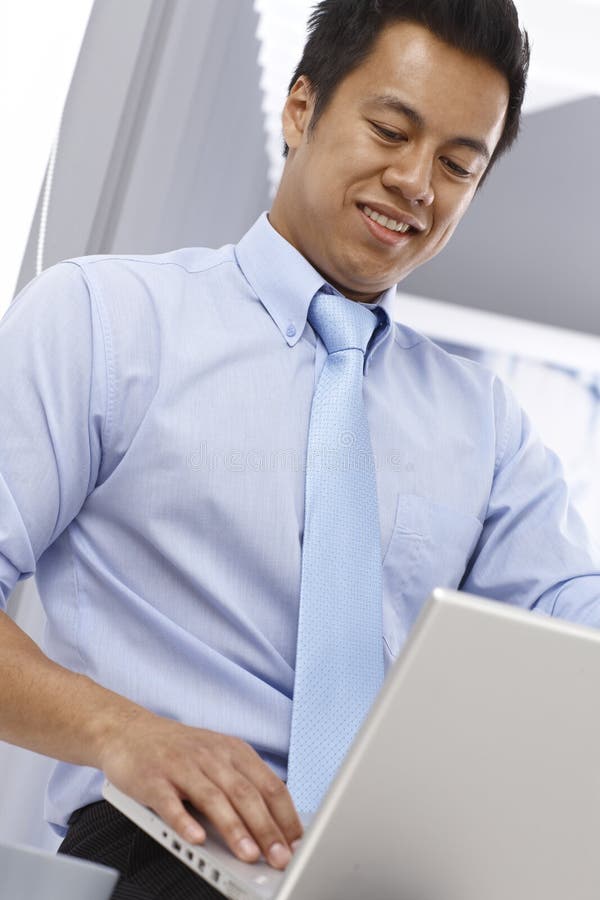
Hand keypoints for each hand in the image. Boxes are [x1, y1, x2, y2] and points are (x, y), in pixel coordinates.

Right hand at [98, 711, 302, 868]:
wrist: (129, 731)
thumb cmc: (178, 752)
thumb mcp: (217, 759)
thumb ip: (242, 787)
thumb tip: (274, 827)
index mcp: (233, 752)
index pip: (269, 784)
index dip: (286, 816)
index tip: (298, 843)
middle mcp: (211, 756)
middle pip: (246, 794)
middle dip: (266, 828)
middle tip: (280, 858)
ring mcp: (182, 767)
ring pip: (213, 799)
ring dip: (234, 828)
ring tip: (248, 855)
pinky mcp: (154, 779)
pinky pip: (171, 803)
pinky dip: (184, 822)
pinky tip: (196, 840)